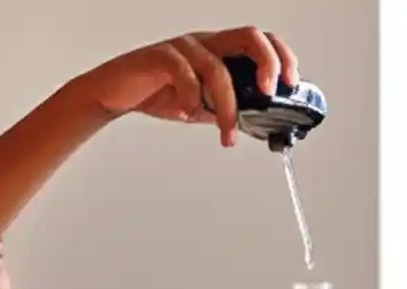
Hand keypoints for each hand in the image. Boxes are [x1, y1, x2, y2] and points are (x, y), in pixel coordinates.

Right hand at [75, 26, 298, 146]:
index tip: (291, 83)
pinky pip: (184, 74)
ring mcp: (183, 47)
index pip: (260, 41)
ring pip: (218, 67)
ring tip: (226, 133)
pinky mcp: (160, 56)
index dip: (281, 57)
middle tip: (268, 93)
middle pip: (248, 36)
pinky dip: (191, 99)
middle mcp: (205, 43)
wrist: (115, 93)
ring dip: (228, 106)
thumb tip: (259, 125)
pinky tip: (186, 114)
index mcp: (219, 50)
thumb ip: (228, 109)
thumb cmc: (158, 93)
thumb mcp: (203, 106)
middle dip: (268, 63)